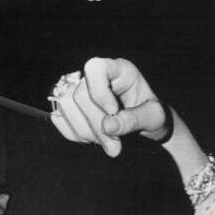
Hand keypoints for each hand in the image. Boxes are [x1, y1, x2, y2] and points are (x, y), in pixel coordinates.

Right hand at [49, 57, 169, 155]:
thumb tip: (108, 126)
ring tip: (110, 146)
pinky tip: (96, 140)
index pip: (95, 68)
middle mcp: (96, 77)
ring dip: (87, 132)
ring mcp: (81, 91)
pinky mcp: (72, 107)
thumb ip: (133, 120)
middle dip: (96, 124)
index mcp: (118, 69)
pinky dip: (77, 135)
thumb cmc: (153, 114)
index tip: (114, 111)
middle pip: (80, 95)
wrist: (146, 124)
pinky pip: (61, 120)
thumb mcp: (153, 117)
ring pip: (67, 109)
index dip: (99, 92)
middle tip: (116, 146)